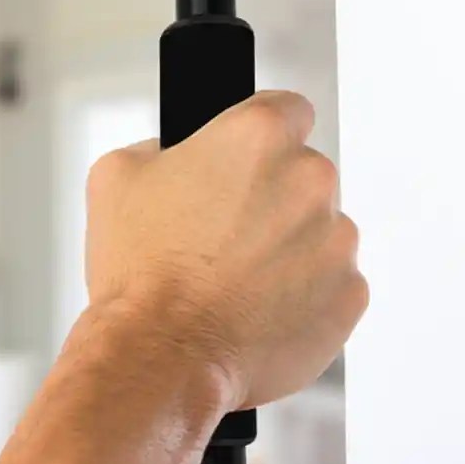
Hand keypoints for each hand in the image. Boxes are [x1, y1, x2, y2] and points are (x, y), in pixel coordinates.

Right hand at [85, 91, 366, 409]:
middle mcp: (310, 179)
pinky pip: (330, 284)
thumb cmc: (139, 271)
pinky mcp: (350, 295)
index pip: (285, 108)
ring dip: (287, 248)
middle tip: (220, 234)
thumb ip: (156, 148)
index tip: (241, 163)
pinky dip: (301, 295)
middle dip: (269, 198)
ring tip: (232, 281)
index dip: (257, 136)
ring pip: (318, 231)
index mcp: (257, 137)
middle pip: (302, 174)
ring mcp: (337, 240)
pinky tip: (254, 310)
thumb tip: (171, 156)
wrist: (161, 355)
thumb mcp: (114, 178)